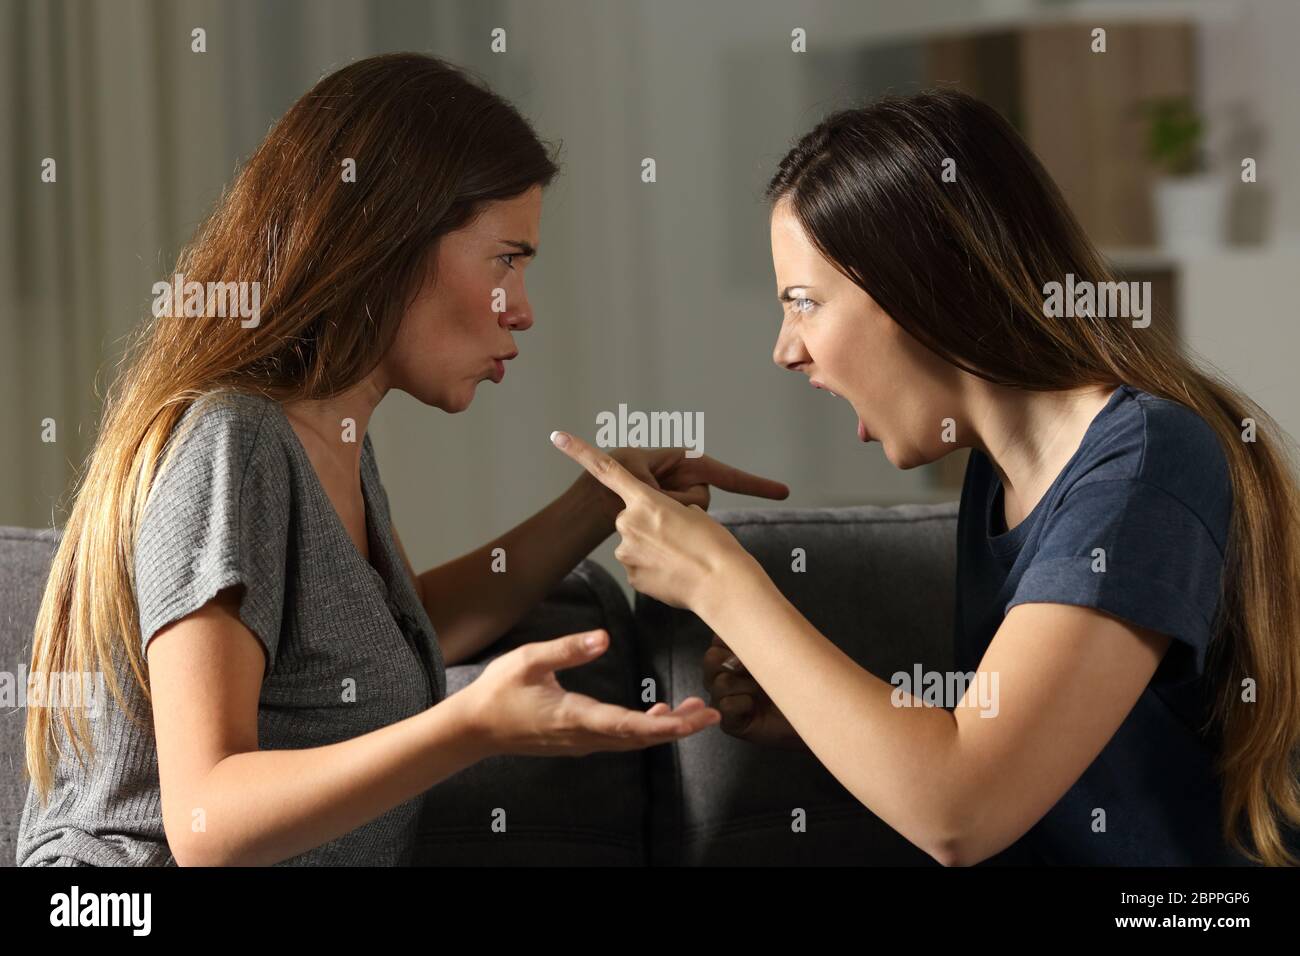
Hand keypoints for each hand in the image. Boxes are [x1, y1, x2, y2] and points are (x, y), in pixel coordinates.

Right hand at [461, 629, 718, 755]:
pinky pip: (621, 738)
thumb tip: (603, 637)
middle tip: (712, 714)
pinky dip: (646, 728)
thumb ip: (567, 648)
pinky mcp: (579, 740)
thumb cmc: (499, 691)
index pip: (628, 725)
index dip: (664, 725)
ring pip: (633, 740)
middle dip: (679, 728)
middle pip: (641, 737)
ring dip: (666, 728)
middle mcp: (584, 736)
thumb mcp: (529, 660)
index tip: (692, 720)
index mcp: (575, 716)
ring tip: (696, 711)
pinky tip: (660, 713)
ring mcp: (582, 742)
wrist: (475, 728)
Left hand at [551, 431, 758, 609]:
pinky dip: (656, 567)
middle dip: (655, 522)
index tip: (557, 437)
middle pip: (637, 516)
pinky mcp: (630, 575)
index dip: (581, 451)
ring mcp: (626, 550)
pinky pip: (641, 564)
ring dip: (656, 547)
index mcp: (645, 498)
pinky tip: (674, 572)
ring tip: (681, 556)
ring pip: (639, 542)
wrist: (719, 583)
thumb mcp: (696, 511)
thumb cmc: (712, 543)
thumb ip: (670, 507)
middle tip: (682, 536)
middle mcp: (628, 521)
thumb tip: (658, 521)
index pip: (607, 470)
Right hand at [702, 633, 806, 750]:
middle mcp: (725, 676)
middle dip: (733, 660)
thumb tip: (753, 621)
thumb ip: (765, 636)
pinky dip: (743, 703)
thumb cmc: (798, 682)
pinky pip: (726, 705)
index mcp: (734, 656)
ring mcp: (725, 699)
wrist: (812, 713)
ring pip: (719, 682)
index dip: (731, 640)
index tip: (751, 645)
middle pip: (711, 659)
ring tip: (763, 689)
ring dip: (744, 684)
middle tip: (755, 668)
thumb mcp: (782, 652)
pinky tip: (756, 707)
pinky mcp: (730, 722)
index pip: (717, 640)